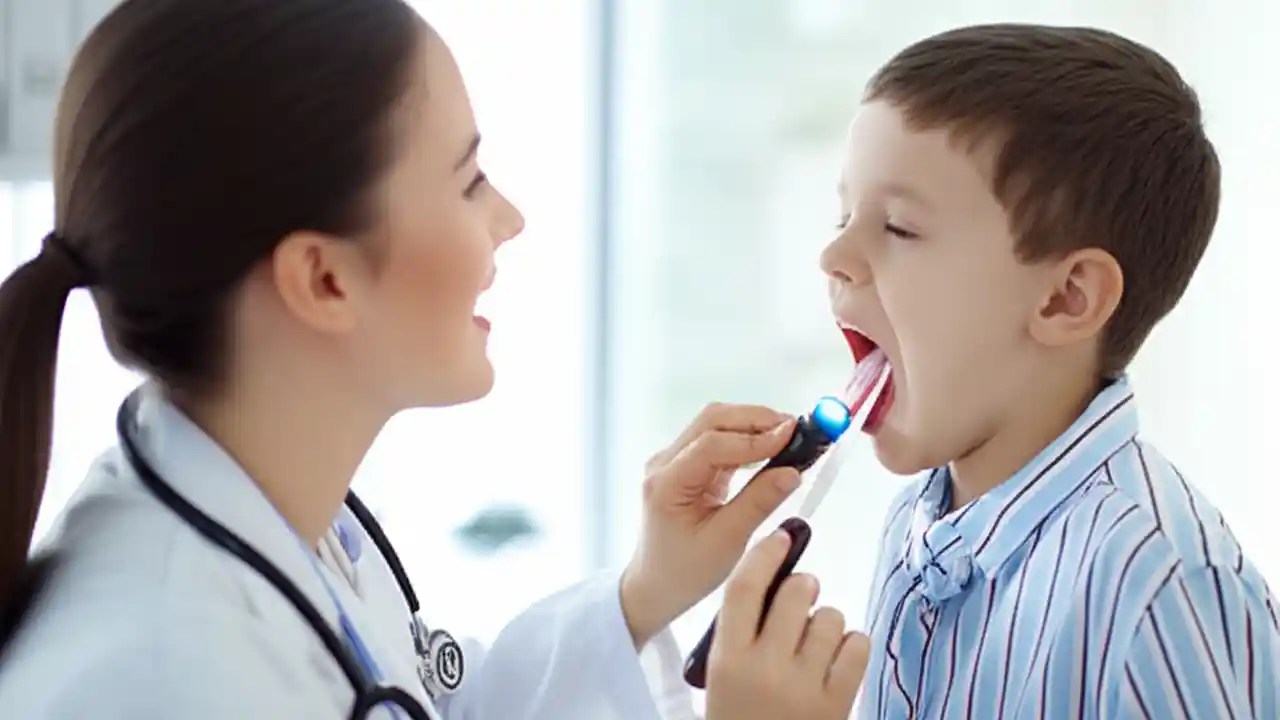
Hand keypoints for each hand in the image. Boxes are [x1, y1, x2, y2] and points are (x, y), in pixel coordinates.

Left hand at [620, 403, 801, 645]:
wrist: (656, 585)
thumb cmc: (685, 571)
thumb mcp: (727, 542)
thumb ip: (759, 503)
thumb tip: (794, 472)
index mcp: (666, 483)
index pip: (712, 444)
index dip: (755, 437)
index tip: (793, 436)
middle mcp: (664, 464)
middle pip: (711, 421)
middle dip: (756, 420)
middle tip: (797, 430)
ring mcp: (672, 461)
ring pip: (714, 425)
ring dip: (752, 425)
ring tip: (790, 437)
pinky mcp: (685, 465)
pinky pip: (717, 440)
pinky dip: (746, 440)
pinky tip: (772, 448)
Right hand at [705, 531, 868, 719]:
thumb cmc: (743, 717)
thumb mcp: (724, 675)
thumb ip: (742, 631)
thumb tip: (780, 576)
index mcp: (727, 660)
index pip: (743, 589)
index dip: (764, 555)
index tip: (779, 537)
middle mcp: (764, 670)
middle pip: (793, 593)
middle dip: (802, 586)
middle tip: (802, 595)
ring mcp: (803, 688)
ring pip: (829, 617)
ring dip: (826, 621)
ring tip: (816, 642)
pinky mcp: (836, 704)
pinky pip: (857, 645)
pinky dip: (852, 644)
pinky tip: (837, 659)